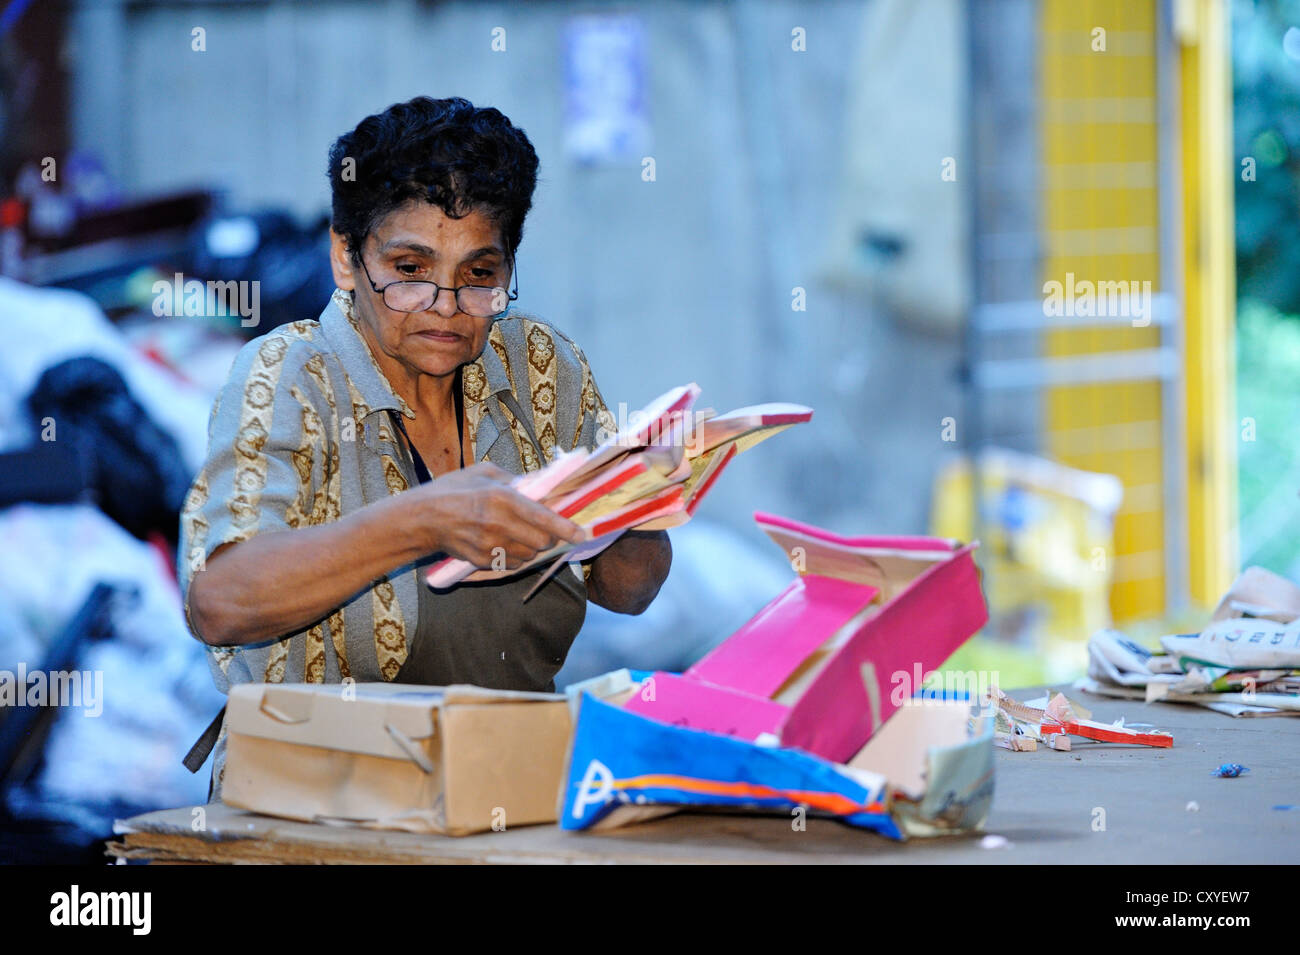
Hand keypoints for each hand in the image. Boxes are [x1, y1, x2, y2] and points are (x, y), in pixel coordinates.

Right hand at [409, 462, 586, 568]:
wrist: (421, 518)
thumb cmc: (453, 489)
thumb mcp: (485, 473)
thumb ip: (517, 480)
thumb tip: (542, 485)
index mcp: (501, 498)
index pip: (544, 518)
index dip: (567, 529)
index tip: (581, 534)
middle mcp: (498, 524)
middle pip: (541, 542)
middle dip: (550, 537)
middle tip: (547, 529)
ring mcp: (489, 546)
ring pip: (529, 556)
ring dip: (533, 547)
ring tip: (521, 534)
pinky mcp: (482, 561)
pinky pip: (512, 564)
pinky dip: (516, 556)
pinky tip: (506, 543)